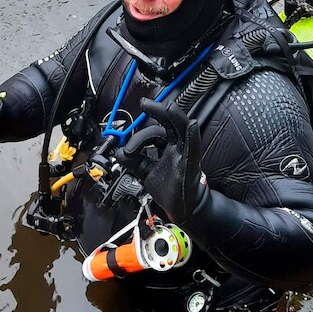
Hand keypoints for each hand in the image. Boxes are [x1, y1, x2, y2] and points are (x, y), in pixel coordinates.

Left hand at [133, 98, 206, 222]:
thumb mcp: (145, 172)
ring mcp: (185, 154)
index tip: (127, 149)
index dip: (139, 136)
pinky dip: (192, 136)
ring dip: (176, 117)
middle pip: (170, 123)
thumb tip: (119, 152)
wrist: (181, 208)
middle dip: (158, 111)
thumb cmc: (169, 189)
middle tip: (145, 103)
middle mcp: (178, 148)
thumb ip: (133, 161)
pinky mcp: (190, 165)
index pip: (155, 132)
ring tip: (169, 107)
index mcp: (168, 148)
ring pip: (182, 130)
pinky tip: (191, 125)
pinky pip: (192, 148)